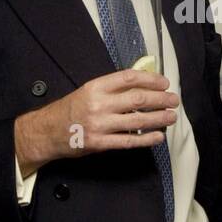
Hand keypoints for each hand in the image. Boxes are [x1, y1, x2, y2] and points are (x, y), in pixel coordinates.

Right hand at [15, 68, 178, 174]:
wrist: (47, 132)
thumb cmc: (70, 109)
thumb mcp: (88, 91)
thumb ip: (112, 87)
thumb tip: (143, 83)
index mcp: (96, 87)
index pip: (129, 78)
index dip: (151, 79)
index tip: (164, 82)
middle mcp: (99, 104)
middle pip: (138, 99)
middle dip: (161, 99)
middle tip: (174, 100)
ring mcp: (100, 125)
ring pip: (137, 120)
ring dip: (159, 118)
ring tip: (171, 116)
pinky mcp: (100, 143)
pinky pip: (129, 141)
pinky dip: (146, 139)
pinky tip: (158, 136)